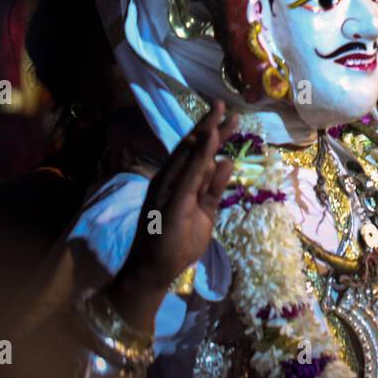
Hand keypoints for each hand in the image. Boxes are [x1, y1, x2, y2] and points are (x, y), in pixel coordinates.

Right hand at [106, 101, 236, 330]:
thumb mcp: (203, 212)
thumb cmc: (176, 244)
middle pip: (191, 147)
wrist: (152, 271)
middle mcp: (168, 180)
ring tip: (224, 116)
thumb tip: (225, 162)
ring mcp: (167, 190)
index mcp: (175, 182)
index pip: (193, 153)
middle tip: (225, 106)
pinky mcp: (172, 202)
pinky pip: (189, 174)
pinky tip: (211, 138)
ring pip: (188, 155)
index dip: (208, 132)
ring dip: (207, 134)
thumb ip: (213, 188)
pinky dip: (200, 155)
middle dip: (209, 125)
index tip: (224, 116)